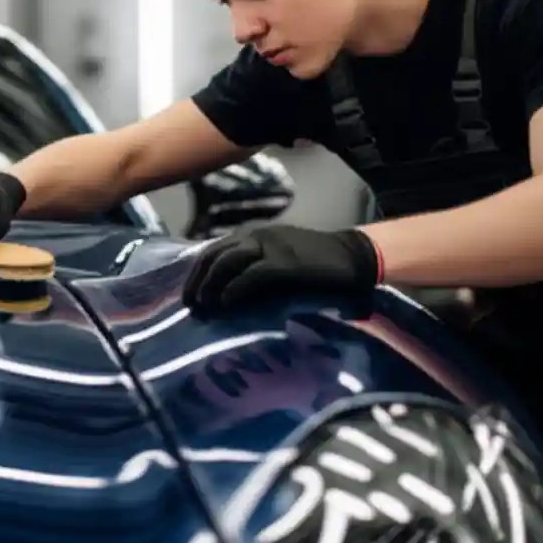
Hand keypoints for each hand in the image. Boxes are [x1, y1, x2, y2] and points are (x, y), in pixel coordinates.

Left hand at [181, 224, 381, 312]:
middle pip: (212, 256)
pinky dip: (235, 290)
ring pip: (226, 262)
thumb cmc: (315, 263)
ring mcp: (271, 246)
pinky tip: (227, 304)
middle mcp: (257, 235)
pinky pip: (251, 275)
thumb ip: (253, 268)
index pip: (212, 251)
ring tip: (205, 307)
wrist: (352, 257)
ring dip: (210, 286)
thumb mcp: (277, 259)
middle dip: (197, 282)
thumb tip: (225, 294)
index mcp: (252, 235)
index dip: (196, 275)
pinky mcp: (285, 263)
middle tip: (191, 306)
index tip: (190, 298)